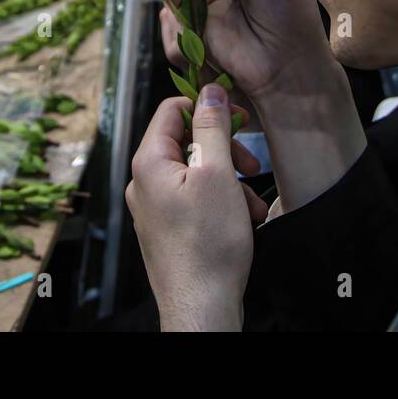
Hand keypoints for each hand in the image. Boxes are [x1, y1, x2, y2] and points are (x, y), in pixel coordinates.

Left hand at [126, 87, 266, 330]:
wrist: (201, 307)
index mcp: (149, 162)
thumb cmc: (208, 245)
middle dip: (225, 151)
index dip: (206, 108)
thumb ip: (213, 127)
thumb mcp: (217, 173)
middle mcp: (145, 183)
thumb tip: (210, 91)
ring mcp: (155, 209)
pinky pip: (196, 201)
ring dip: (229, 182)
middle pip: (187, 143)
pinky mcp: (168, 230)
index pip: (171, 110)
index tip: (237, 118)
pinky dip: (222, 204)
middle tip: (251, 165)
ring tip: (252, 205)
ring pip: (197, 174)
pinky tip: (244, 221)